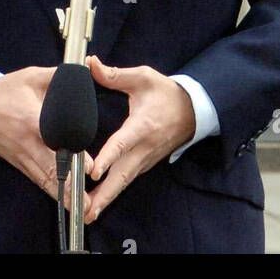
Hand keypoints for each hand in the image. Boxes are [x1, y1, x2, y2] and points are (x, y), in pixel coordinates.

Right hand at [0, 65, 90, 217]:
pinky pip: (38, 180)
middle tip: (88, 200)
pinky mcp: (19, 164)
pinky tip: (65, 202)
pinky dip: (51, 192)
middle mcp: (28, 144)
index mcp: (32, 121)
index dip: (71, 154)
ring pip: (44, 180)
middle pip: (50, 169)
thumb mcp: (32, 76)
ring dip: (62, 195)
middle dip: (70, 186)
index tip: (88, 167)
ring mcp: (22, 157)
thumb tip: (84, 70)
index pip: (54, 140)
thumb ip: (59, 76)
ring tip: (81, 208)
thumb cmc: (6, 91)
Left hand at [83, 57, 196, 222]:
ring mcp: (145, 159)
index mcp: (142, 125)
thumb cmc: (166, 93)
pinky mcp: (144, 165)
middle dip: (104, 194)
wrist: (193, 110)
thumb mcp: (143, 78)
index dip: (107, 158)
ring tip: (87, 213)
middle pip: (122, 175)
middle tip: (86, 209)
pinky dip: (113, 193)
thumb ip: (115, 74)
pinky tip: (98, 203)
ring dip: (107, 198)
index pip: (122, 144)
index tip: (93, 172)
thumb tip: (90, 64)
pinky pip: (126, 181)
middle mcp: (144, 147)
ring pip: (123, 182)